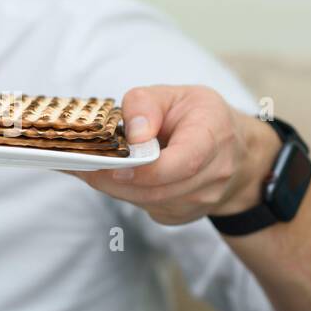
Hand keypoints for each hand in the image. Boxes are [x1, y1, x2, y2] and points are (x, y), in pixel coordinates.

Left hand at [67, 85, 280, 226]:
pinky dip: (122, 192)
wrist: (234, 152)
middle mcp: (212, 177)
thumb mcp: (176, 94)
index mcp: (214, 138)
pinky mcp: (180, 215)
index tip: (115, 164)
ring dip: (112, 186)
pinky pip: (145, 207)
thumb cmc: (199, 117)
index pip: (184, 163)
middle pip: (157, 189)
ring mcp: (199, 202)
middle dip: (113, 179)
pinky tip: (103, 174)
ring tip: (81, 166)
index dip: (147, 169)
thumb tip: (133, 135)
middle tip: (76, 163)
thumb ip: (147, 105)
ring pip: (146, 201)